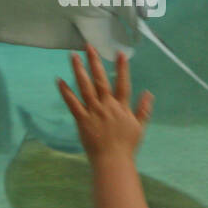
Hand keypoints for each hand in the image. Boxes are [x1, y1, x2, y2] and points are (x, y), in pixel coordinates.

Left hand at [56, 43, 152, 163]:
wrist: (112, 161)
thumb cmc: (126, 146)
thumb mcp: (139, 127)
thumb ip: (143, 109)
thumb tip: (148, 93)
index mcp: (122, 107)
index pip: (123, 84)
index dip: (122, 68)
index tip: (120, 53)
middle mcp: (107, 106)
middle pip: (101, 80)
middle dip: (95, 62)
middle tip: (88, 46)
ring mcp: (94, 112)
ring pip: (85, 87)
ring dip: (79, 70)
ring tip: (73, 56)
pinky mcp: (82, 120)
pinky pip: (73, 104)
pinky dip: (66, 92)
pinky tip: (59, 80)